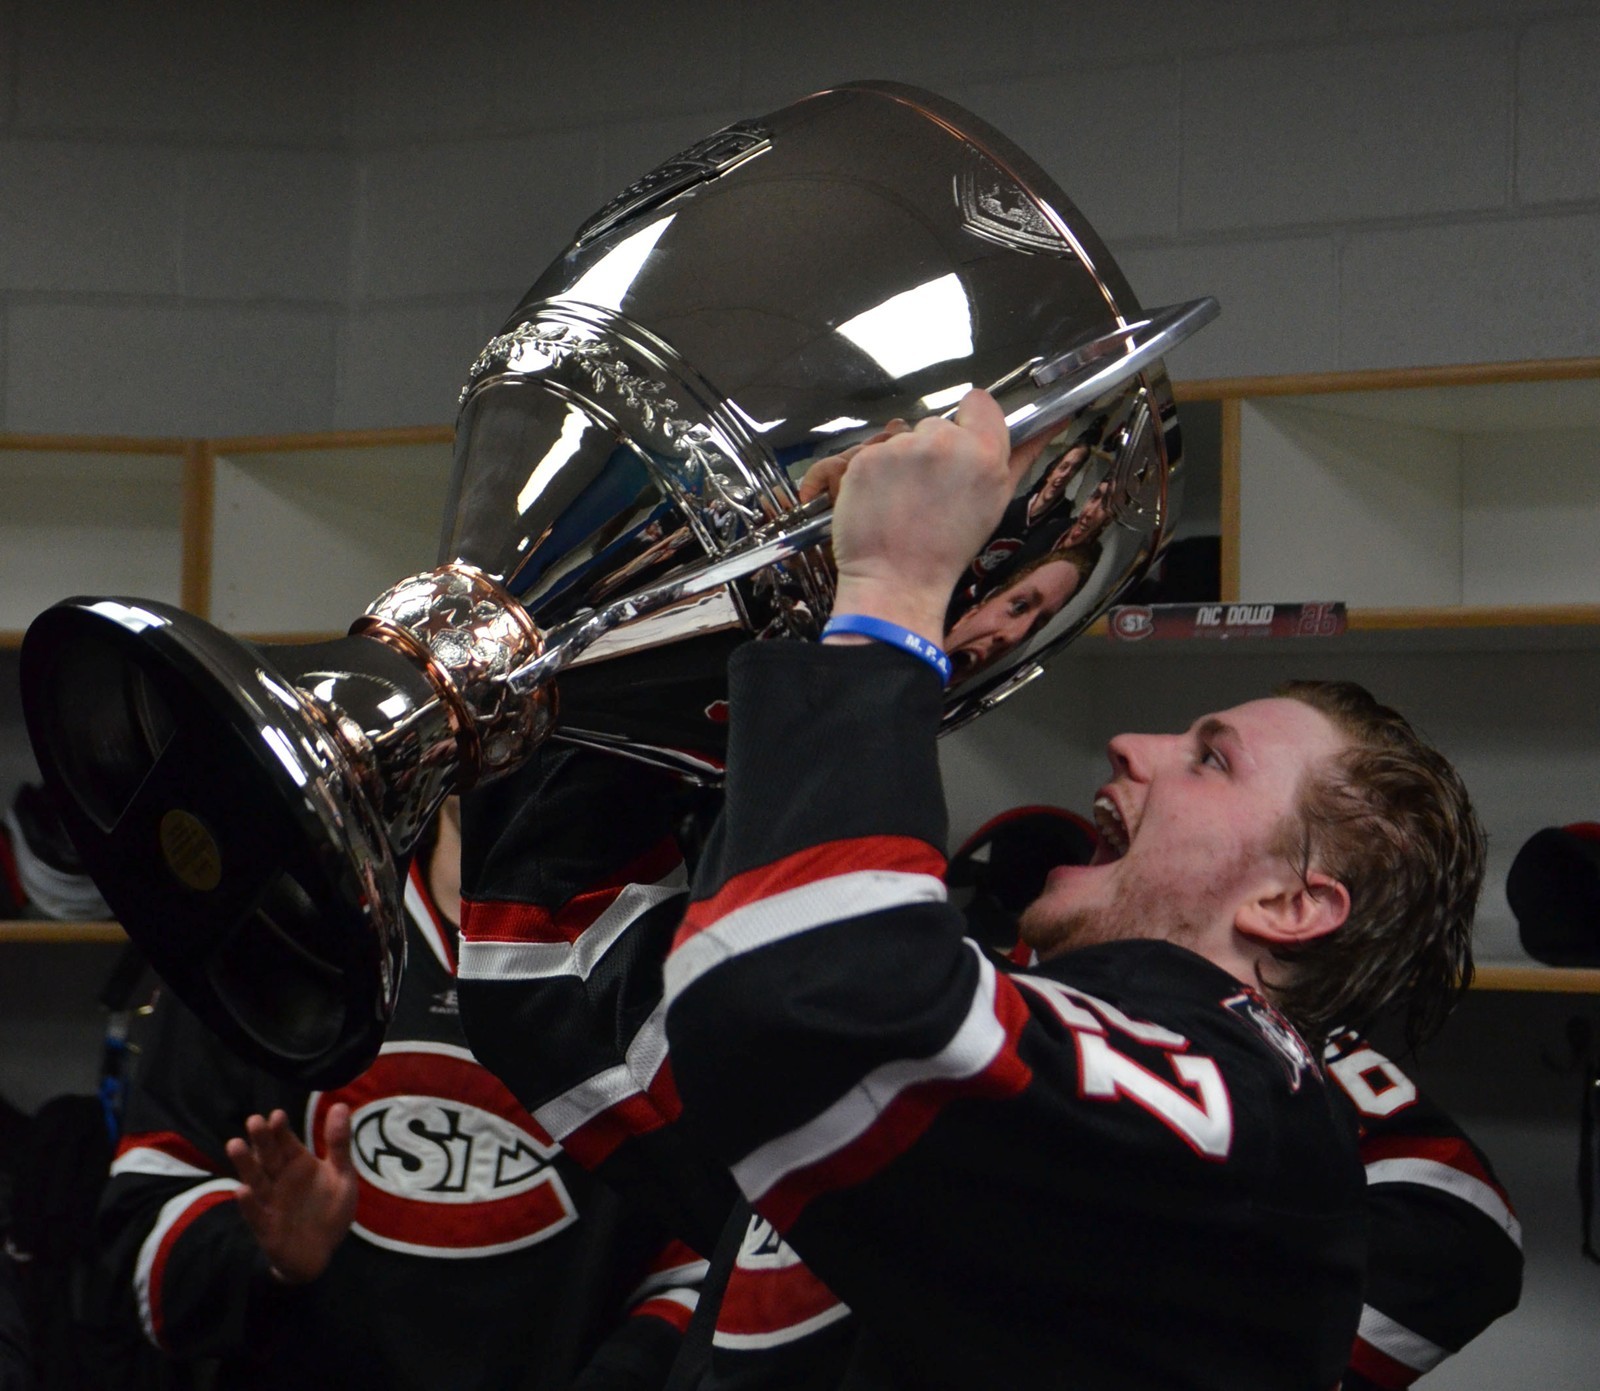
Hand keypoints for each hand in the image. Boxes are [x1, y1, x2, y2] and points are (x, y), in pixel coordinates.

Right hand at [225, 1105, 358, 1284]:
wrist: (321, 1252)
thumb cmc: (329, 1209)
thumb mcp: (342, 1174)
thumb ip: (339, 1143)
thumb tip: (340, 1104)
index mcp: (297, 1163)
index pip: (285, 1141)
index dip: (280, 1129)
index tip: (277, 1115)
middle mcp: (279, 1179)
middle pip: (268, 1156)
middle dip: (261, 1139)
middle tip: (254, 1120)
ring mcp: (270, 1202)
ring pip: (255, 1180)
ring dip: (245, 1164)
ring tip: (235, 1144)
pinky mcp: (266, 1227)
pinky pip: (255, 1214)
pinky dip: (248, 1203)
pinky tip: (241, 1190)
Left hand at [813, 390, 1020, 642]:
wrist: (896, 582)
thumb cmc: (949, 549)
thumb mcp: (996, 503)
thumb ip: (1022, 456)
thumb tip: (1053, 422)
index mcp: (984, 451)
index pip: (978, 402)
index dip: (970, 423)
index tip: (962, 450)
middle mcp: (944, 442)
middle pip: (938, 424)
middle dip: (935, 450)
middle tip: (931, 491)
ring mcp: (901, 448)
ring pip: (905, 438)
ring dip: (904, 461)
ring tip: (904, 500)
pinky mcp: (866, 459)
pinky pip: (875, 453)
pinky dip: (876, 473)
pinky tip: (882, 502)